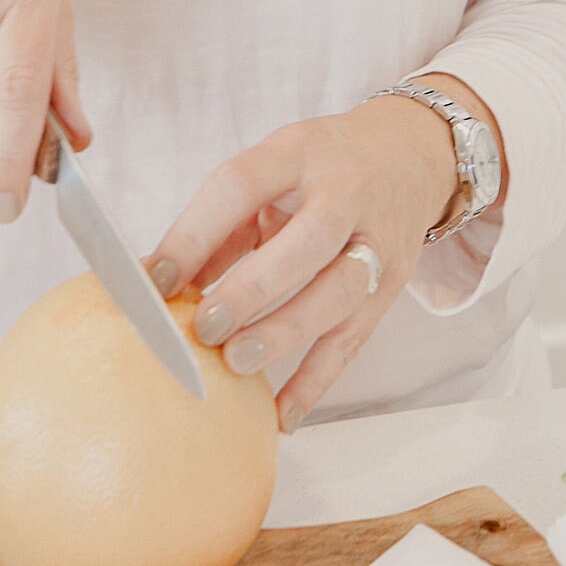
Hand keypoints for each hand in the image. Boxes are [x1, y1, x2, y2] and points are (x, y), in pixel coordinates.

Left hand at [145, 96, 467, 431]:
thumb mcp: (269, 171)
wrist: (410, 155)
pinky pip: (355, 338)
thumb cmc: (320, 169)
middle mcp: (345, 192)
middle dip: (252, 290)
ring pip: (340, 292)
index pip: (242, 185)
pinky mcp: (392, 285)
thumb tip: (155, 281)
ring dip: (286, 333)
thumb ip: (217, 225)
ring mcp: (376, 240)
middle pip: (307, 242)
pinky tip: (284, 413)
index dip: (195, 234)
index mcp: (298, 152)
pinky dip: (318, 380)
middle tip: (205, 328)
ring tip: (237, 363)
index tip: (156, 279)